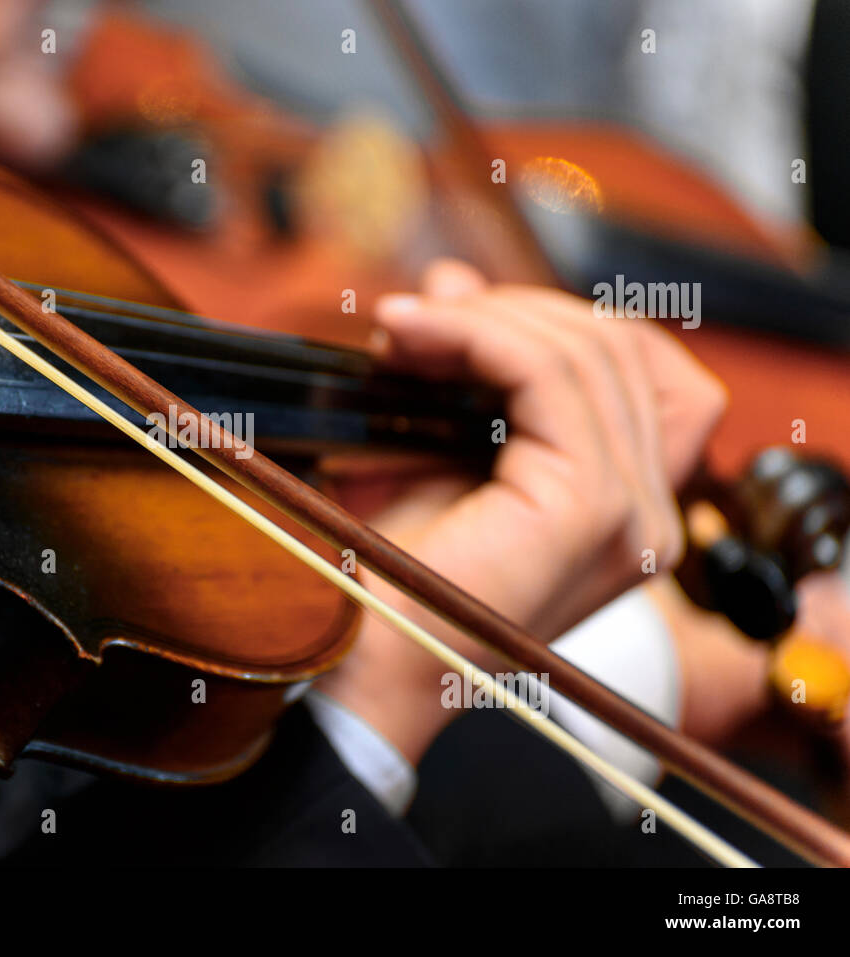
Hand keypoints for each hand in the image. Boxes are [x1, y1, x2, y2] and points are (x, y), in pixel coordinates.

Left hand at [319, 260, 727, 762]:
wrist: (354, 665)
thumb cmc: (386, 574)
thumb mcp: (432, 448)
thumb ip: (465, 367)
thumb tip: (460, 280)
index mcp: (622, 506)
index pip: (633, 370)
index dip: (548, 322)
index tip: (446, 317)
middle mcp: (647, 516)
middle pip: (621, 350)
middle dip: (513, 312)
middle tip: (414, 321)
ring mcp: (630, 515)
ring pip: (594, 351)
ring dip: (490, 319)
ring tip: (405, 328)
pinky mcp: (591, 510)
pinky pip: (554, 376)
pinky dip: (482, 336)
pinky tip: (416, 334)